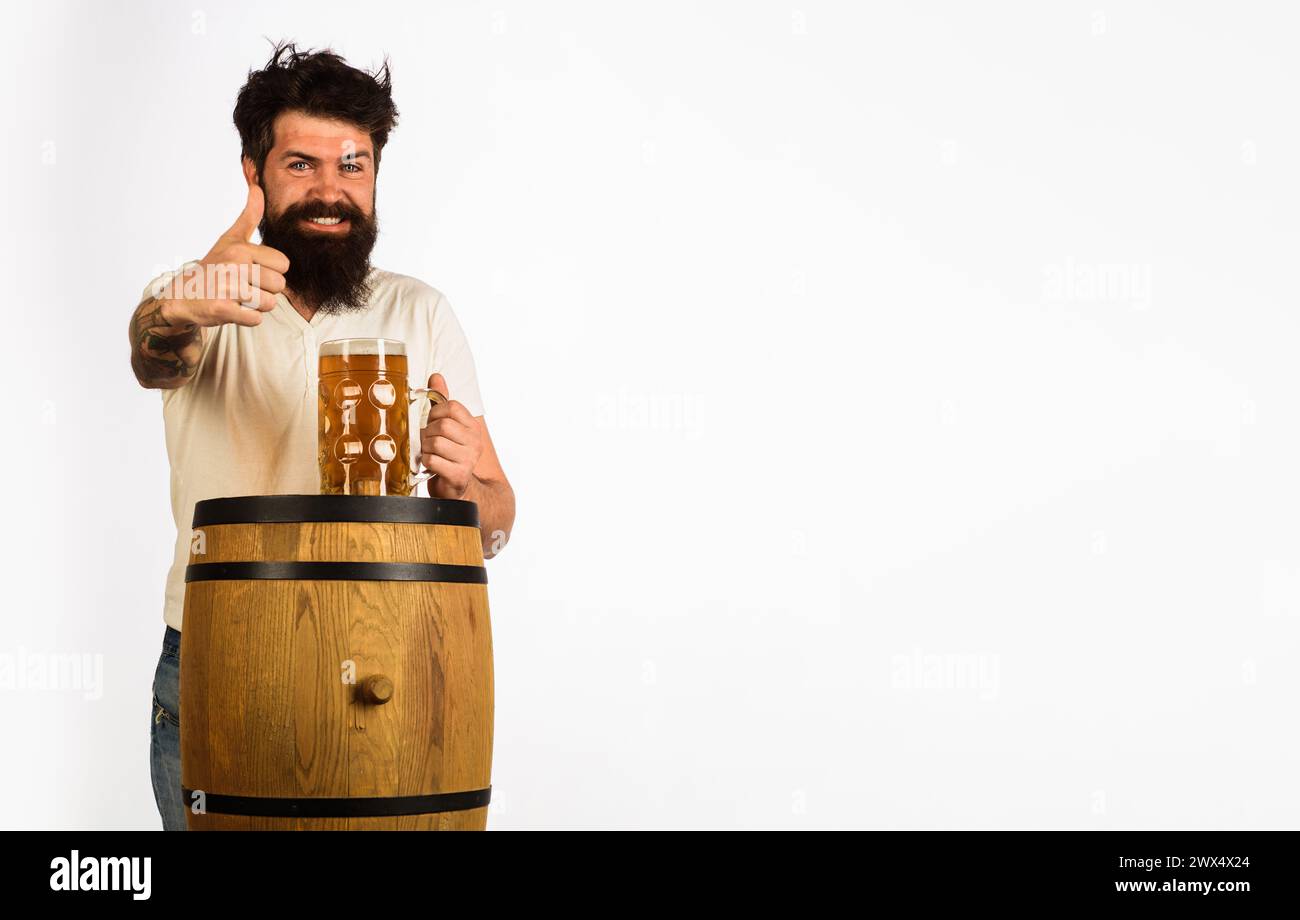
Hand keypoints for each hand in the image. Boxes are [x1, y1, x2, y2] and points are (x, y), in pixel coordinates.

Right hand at [157, 182, 289, 328]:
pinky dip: (248, 318)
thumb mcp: (231, 239)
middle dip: (266, 290)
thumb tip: (257, 186)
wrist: (183, 295)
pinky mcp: (222, 309)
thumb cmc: (214, 266)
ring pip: (270, 303)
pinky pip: (256, 319)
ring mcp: (227, 288)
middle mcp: (234, 266)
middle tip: (243, 286)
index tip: (251, 270)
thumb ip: (249, 216)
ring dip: (257, 305)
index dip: (271, 271)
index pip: (284, 264)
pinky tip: (233, 309)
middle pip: (280, 285)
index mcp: (241, 249)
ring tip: (238, 297)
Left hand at [419, 373, 482, 498]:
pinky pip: (432, 460)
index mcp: (473, 428)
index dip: (436, 413)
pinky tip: (430, 466)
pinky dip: (426, 462)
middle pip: (442, 425)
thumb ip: (441, 402)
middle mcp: (474, 442)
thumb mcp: (446, 428)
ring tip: (429, 454)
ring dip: (425, 449)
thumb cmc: (448, 456)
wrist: (458, 491)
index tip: (432, 423)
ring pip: (435, 442)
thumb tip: (436, 377)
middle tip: (428, 442)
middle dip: (428, 433)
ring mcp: (468, 459)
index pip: (452, 407)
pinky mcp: (459, 474)